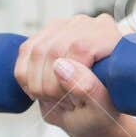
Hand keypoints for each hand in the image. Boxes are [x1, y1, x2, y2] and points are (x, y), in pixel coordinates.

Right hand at [14, 14, 124, 136]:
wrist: (93, 111)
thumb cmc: (103, 112)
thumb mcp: (102, 109)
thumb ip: (87, 89)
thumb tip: (61, 66)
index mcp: (112, 38)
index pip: (80, 47)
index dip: (70, 78)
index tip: (75, 99)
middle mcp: (89, 25)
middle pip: (53, 50)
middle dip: (51, 86)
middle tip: (65, 104)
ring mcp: (63, 26)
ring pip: (35, 51)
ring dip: (38, 84)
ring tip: (56, 99)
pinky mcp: (43, 35)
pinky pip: (23, 54)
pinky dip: (26, 79)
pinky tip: (42, 92)